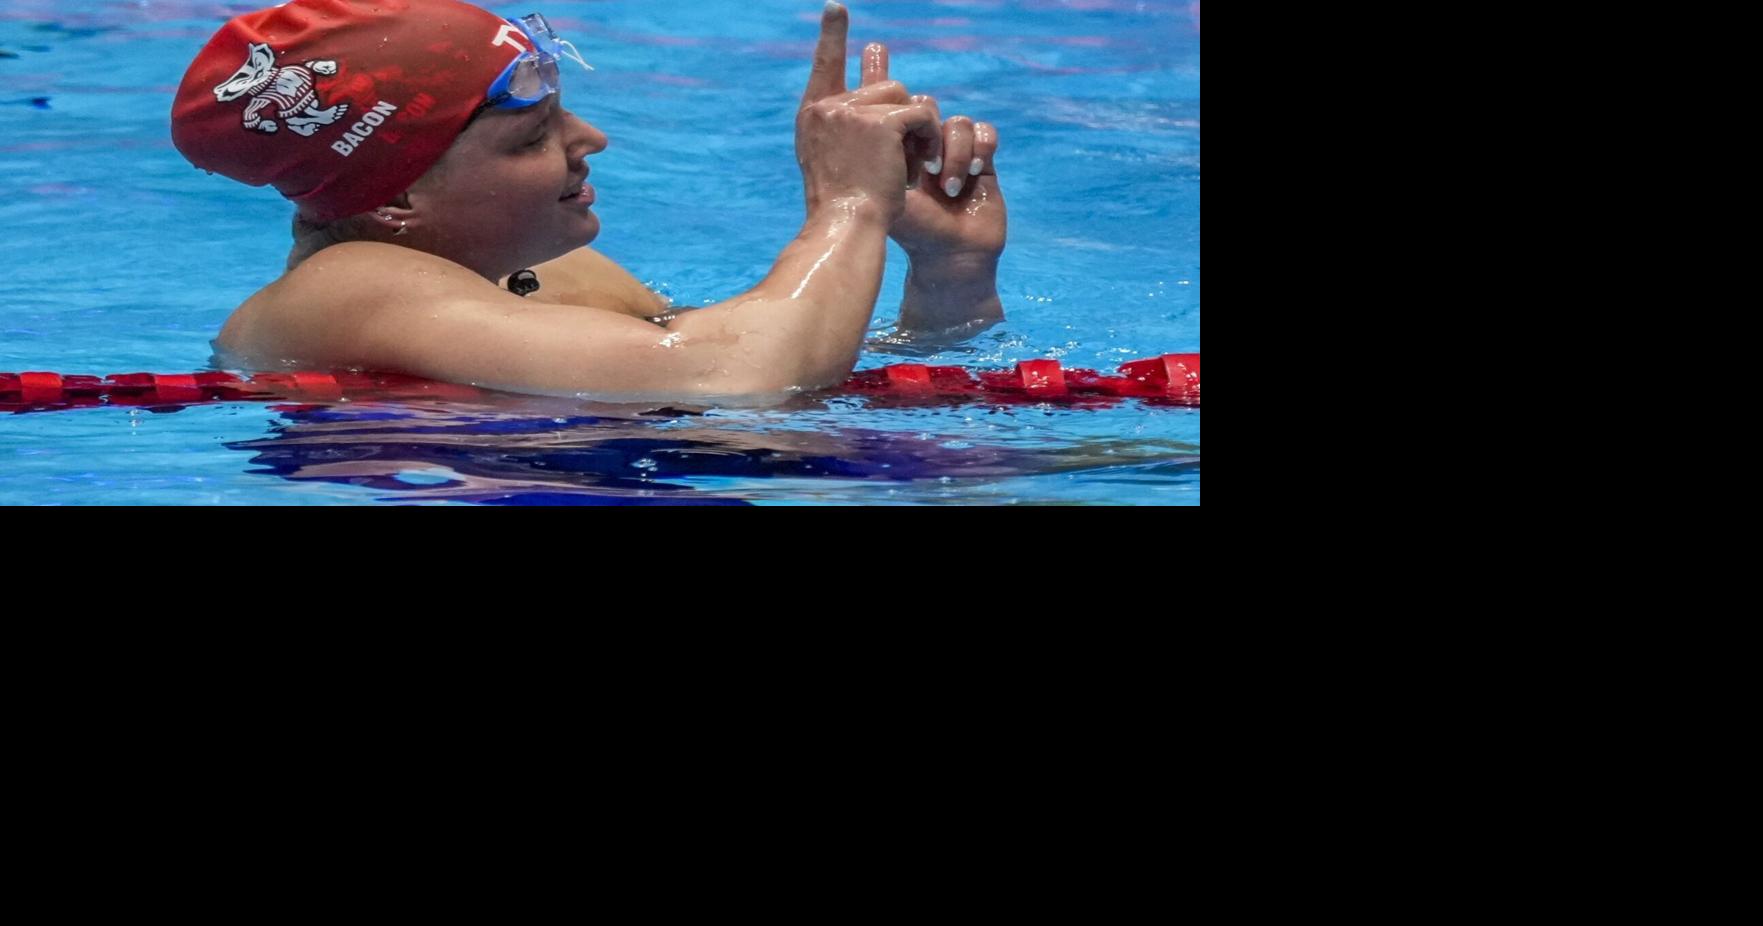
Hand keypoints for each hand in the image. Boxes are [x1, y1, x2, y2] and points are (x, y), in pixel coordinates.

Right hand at [795, 3, 940, 222]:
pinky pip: (921, 113)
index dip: (832, 35)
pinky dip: (930, 138)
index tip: (836, 6)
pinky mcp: (880, 121)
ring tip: (912, 165)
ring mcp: (851, 111)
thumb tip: (881, 103)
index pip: (825, 67)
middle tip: (903, 160)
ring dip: (918, 129)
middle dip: (903, 119)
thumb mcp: (835, 164)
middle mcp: (827, 107)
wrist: (848, 228)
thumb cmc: (846, 210)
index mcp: (813, 117)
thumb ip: (846, 131)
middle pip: (884, 87)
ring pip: (905, 96)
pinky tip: (924, 164)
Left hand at [857, 43, 1006, 262]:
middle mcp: (920, 146)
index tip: (872, 49)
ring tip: (944, 186)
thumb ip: (867, 151)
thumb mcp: (879, 187)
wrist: (947, 258)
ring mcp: (952, 151)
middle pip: (923, 104)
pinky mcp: (983, 160)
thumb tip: (843, 108)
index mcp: (890, 149)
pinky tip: (968, 178)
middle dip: (922, 127)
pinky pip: (983, 131)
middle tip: (921, 166)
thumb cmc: (910, 229)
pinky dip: (975, 152)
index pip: (886, 102)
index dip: (879, 73)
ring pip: (954, 120)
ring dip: (951, 153)